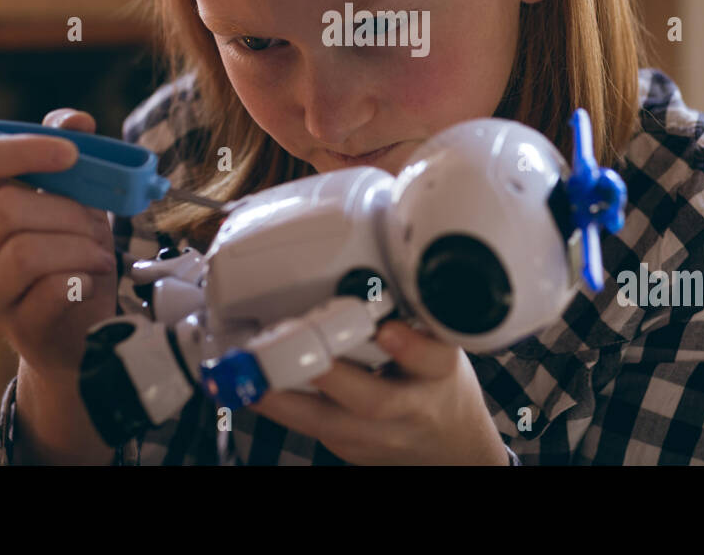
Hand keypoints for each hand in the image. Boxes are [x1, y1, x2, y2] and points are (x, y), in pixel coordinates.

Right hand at [0, 108, 118, 381]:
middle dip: (68, 212)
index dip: (23, 149)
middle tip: (98, 228)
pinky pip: (49, 290)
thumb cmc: (73, 255)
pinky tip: (89, 282)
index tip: (70, 152)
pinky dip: (82, 280)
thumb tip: (77, 120)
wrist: (79, 330)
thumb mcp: (76, 201)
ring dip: (80, 247)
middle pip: (7, 207)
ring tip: (99, 256)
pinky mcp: (11, 326)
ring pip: (26, 251)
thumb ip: (72, 158)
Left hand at [250, 320, 510, 464]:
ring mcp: (381, 436)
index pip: (435, 359)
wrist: (451, 447)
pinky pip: (314, 431)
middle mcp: (412, 407)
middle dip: (331, 375)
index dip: (412, 347)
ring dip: (285, 400)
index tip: (388, 330)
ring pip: (332, 424)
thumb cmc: (438, 381)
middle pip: (374, 400)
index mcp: (440, 371)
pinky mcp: (353, 450)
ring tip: (251, 378)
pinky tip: (251, 390)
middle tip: (292, 350)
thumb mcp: (442, 342)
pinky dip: (281, 409)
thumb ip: (410, 310)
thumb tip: (367, 253)